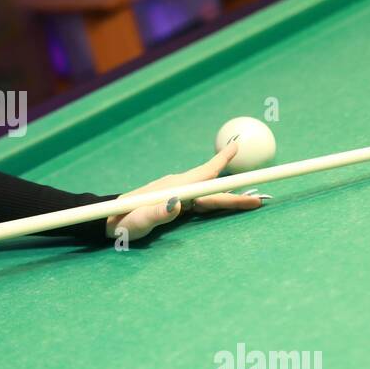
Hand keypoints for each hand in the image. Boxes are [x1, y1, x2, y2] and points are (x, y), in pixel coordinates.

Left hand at [104, 139, 268, 240]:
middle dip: (237, 191)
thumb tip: (176, 204)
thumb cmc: (122, 222)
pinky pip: (201, 201)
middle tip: (261, 197)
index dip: (222, 161)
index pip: (204, 174)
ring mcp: (177, 195)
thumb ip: (156, 214)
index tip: (238, 145)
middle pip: (213, 188)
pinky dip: (217, 201)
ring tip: (251, 201)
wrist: (108, 222)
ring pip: (209, 195)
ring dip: (230, 198)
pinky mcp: (175, 203)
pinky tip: (225, 202)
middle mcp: (178, 188)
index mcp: (173, 188)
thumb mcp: (138, 222)